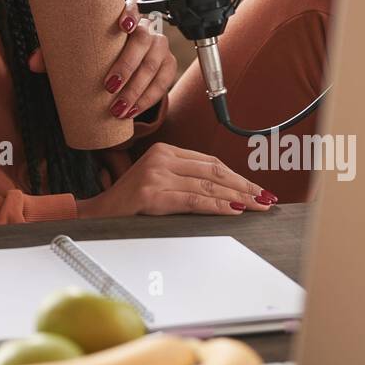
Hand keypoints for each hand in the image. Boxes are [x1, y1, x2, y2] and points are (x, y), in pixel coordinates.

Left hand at [28, 0, 178, 113]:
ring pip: (155, 65)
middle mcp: (146, 29)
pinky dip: (148, 98)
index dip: (131, 14)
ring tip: (117, 108)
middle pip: (144, 41)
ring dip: (137, 89)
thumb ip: (56, 52)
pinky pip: (164, 82)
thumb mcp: (78, 48)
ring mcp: (160, 47)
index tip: (123, 26)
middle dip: (128, 65)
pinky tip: (132, 110)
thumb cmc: (98, 50)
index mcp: (125, 16)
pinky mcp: (168, 67)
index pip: (134, 5)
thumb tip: (33, 64)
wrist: (121, 66)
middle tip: (109, 86)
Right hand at [76, 141, 278, 218]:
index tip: (257, 189)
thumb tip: (225, 192)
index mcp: (165, 150)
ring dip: (237, 198)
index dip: (238, 176)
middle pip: (213, 172)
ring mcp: (156, 175)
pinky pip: (193, 200)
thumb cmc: (129, 201)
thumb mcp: (157, 181)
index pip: (210, 163)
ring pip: (207, 187)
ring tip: (256, 206)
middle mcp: (162, 158)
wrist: (98, 214)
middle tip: (266, 199)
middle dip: (244, 187)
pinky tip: (233, 210)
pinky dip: (217, 206)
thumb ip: (184, 179)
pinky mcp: (152, 194)